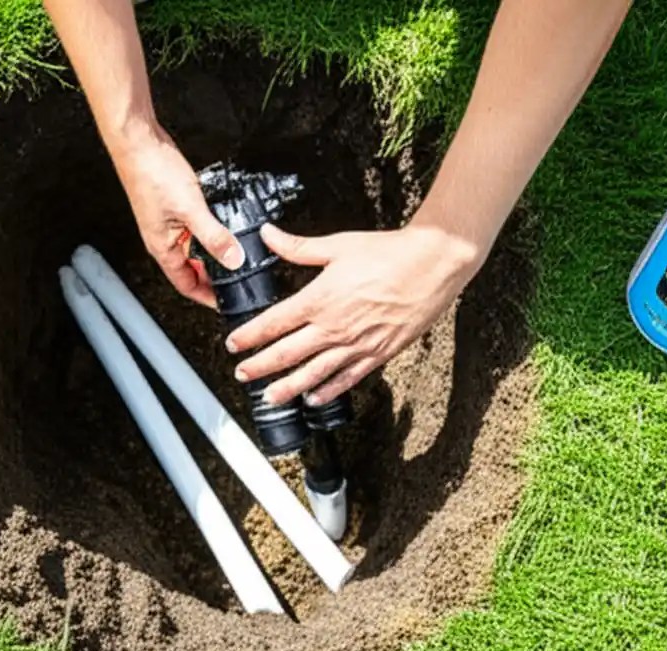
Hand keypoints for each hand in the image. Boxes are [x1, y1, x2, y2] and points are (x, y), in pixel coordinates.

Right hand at [112, 128, 242, 305]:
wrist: (139, 142)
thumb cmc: (152, 173)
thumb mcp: (191, 209)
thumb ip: (214, 236)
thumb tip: (234, 259)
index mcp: (162, 248)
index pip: (187, 285)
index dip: (208, 296)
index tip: (227, 300)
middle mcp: (164, 240)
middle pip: (193, 268)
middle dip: (215, 274)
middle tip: (240, 274)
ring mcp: (170, 224)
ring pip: (196, 247)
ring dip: (215, 250)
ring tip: (237, 250)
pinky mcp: (175, 207)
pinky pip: (196, 228)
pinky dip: (211, 230)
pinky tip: (225, 224)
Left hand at [226, 223, 487, 405]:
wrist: (432, 265)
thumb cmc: (388, 253)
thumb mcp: (337, 245)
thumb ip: (297, 247)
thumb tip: (267, 234)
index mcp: (319, 299)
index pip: (274, 322)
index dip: (250, 335)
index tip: (233, 344)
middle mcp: (334, 327)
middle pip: (287, 353)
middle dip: (260, 366)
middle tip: (242, 374)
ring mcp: (356, 344)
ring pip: (313, 373)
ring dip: (288, 387)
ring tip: (269, 397)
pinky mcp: (378, 353)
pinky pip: (347, 378)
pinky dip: (328, 391)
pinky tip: (313, 399)